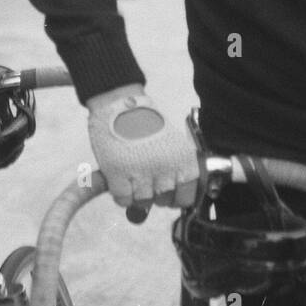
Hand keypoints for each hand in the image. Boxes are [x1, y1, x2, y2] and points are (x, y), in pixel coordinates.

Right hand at [86, 85, 200, 210]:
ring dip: (137, 193)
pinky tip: (121, 178)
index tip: (169, 190)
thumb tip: (173, 196)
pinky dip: (121, 192)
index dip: (176, 196)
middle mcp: (165, 170)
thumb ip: (175, 169)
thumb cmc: (147, 122)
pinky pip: (123, 199)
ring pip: (142, 202)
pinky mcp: (118, 175)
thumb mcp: (171, 144)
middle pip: (163, 201)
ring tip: (133, 174)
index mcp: (182, 161)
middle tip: (147, 177)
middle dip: (156, 193)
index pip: (186, 197)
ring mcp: (141, 174)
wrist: (121, 103)